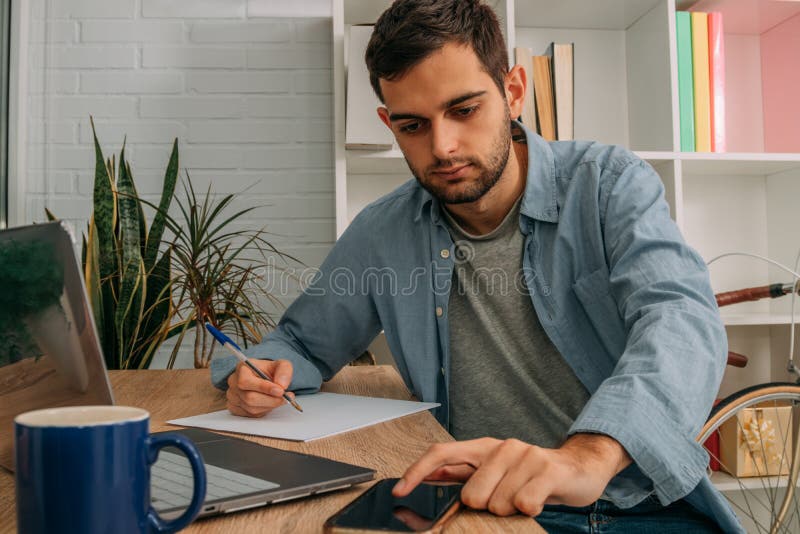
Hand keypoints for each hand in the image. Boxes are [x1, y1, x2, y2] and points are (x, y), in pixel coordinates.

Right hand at [225, 359, 294, 417]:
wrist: (265, 379)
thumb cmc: (270, 371)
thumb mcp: (281, 365)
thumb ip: (284, 371)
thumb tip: (282, 385)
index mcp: (242, 368)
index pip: (246, 381)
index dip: (263, 388)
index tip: (280, 391)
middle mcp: (233, 382)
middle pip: (249, 397)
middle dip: (270, 400)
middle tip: (285, 398)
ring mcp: (232, 396)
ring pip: (251, 408)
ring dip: (269, 406)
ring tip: (279, 399)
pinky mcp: (234, 408)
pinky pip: (250, 415)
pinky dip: (263, 411)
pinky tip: (269, 403)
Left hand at [392, 434, 630, 516]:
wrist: (578, 469)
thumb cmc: (530, 475)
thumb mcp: (493, 471)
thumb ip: (462, 472)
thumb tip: (429, 473)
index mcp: (484, 448)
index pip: (442, 453)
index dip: (417, 471)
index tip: (399, 491)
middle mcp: (502, 447)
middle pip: (471, 495)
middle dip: (485, 508)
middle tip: (505, 502)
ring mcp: (525, 456)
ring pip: (498, 504)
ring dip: (510, 511)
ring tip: (525, 498)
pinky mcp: (547, 470)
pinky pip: (524, 504)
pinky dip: (529, 510)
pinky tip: (538, 500)